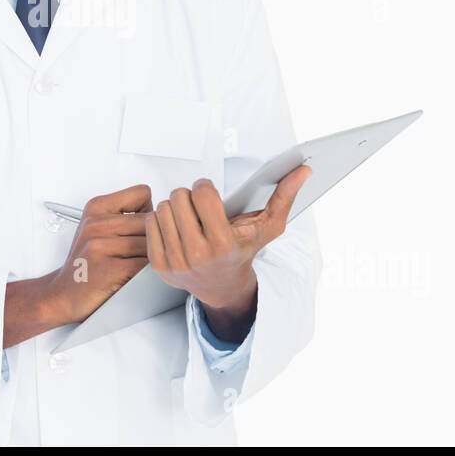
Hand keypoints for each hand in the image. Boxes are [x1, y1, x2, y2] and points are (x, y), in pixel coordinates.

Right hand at [45, 184, 152, 324]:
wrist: (64, 294)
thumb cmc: (88, 261)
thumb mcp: (99, 227)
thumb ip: (127, 214)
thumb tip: (163, 211)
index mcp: (96, 207)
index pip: (142, 193)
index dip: (147, 210)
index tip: (137, 226)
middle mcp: (97, 224)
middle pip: (151, 220)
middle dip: (151, 237)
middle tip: (136, 252)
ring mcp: (101, 246)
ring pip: (152, 243)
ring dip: (150, 257)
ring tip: (131, 265)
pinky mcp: (111, 269)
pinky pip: (147, 264)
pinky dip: (146, 272)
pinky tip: (131, 276)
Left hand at [147, 164, 312, 311]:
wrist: (222, 286)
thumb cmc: (244, 250)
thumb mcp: (267, 226)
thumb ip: (285, 196)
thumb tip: (304, 170)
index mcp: (222, 243)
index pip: (202, 192)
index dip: (206, 186)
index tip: (210, 193)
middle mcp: (196, 255)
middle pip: (179, 197)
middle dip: (189, 196)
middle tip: (198, 207)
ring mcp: (175, 263)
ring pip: (163, 209)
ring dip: (174, 208)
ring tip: (188, 219)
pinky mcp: (159, 266)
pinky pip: (150, 224)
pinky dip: (161, 221)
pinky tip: (176, 229)